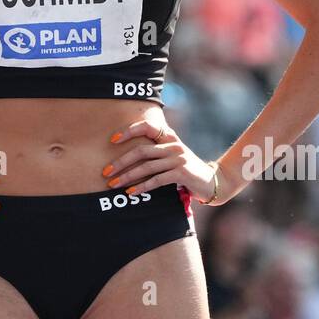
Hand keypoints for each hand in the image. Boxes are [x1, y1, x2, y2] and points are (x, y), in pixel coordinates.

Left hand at [104, 120, 243, 205]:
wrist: (212, 182)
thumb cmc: (186, 169)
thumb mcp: (172, 155)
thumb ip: (155, 151)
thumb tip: (125, 155)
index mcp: (169, 137)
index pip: (147, 126)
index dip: (129, 131)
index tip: (112, 140)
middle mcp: (173, 145)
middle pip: (141, 150)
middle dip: (120, 162)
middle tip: (106, 172)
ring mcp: (178, 159)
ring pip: (146, 167)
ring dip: (127, 176)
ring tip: (113, 184)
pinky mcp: (181, 173)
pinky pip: (157, 180)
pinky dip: (142, 187)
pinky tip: (131, 192)